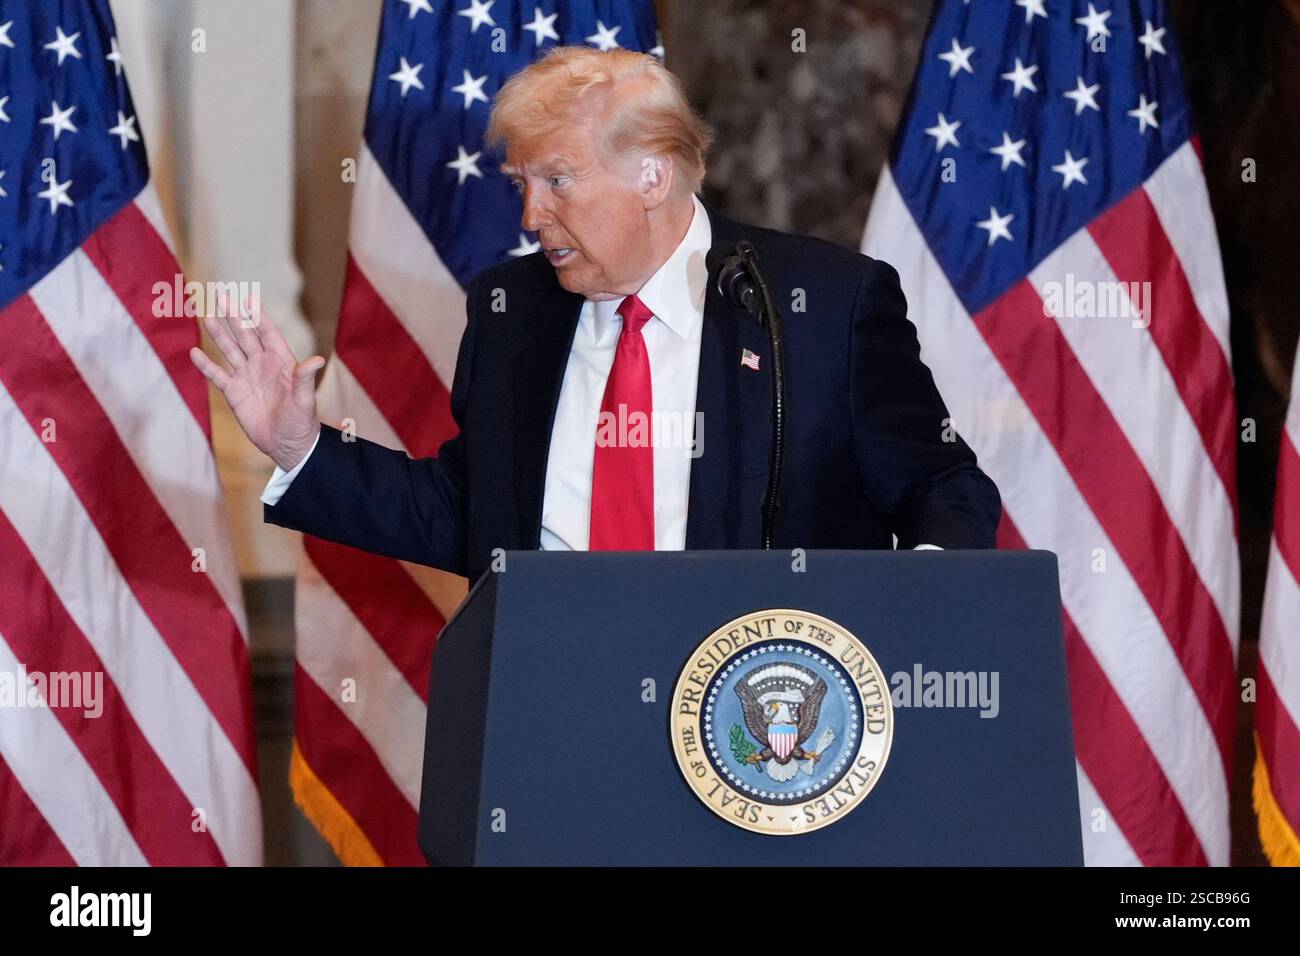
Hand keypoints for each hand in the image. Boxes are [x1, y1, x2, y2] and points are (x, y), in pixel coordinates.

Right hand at [189, 298, 324, 471]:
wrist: (288, 445)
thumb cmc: (302, 422)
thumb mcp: (305, 400)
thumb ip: (306, 379)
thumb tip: (317, 360)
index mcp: (282, 362)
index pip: (268, 333)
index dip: (258, 315)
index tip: (248, 296)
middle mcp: (262, 364)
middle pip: (246, 336)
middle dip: (234, 317)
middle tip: (222, 296)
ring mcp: (246, 377)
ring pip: (230, 350)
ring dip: (219, 335)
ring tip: (207, 316)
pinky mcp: (234, 393)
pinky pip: (218, 376)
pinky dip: (206, 365)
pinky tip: (195, 352)